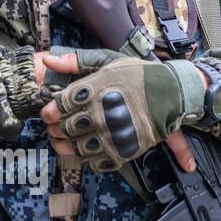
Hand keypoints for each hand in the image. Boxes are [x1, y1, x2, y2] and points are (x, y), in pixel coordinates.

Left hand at [38, 51, 204, 172]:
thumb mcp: (107, 60)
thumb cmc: (138, 75)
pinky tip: (84, 152)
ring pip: (77, 147)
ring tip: (62, 143)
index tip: (49, 114)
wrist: (173, 93)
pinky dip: (86, 159)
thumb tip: (47, 58)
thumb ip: (76, 61)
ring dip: (65, 147)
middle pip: (65, 127)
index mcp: (92, 91)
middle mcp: (99, 113)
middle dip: (55, 130)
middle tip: (53, 129)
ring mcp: (111, 134)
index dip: (50, 112)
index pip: (59, 106)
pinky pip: (96, 161)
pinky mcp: (123, 150)